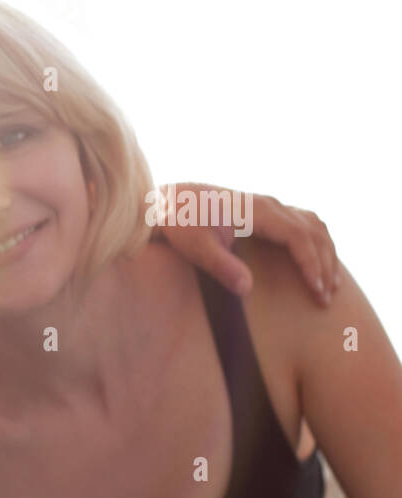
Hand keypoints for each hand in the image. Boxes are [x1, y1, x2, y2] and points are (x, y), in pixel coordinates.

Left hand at [154, 184, 339, 305]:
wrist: (168, 200)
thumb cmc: (180, 223)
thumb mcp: (195, 247)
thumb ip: (221, 266)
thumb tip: (247, 289)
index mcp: (257, 211)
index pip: (298, 236)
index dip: (311, 263)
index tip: (316, 289)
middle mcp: (269, 204)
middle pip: (313, 232)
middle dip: (325, 264)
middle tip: (326, 297)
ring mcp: (269, 206)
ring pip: (314, 225)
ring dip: (326, 253)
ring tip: (330, 285)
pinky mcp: (265, 211)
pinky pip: (304, 223)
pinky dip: (317, 242)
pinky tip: (318, 262)